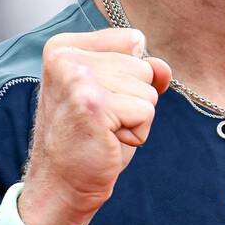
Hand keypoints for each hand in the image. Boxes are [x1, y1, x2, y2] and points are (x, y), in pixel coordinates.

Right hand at [19, 27, 171, 224]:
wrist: (61, 185)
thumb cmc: (88, 139)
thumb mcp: (114, 93)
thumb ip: (139, 70)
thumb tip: (163, 68)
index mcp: (64, 46)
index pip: (132, 40)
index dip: (130, 75)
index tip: (100, 100)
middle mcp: (65, 56)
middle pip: (142, 65)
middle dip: (133, 98)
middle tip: (101, 121)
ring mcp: (77, 77)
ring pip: (147, 89)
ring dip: (135, 117)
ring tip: (103, 130)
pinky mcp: (92, 103)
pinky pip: (146, 111)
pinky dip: (137, 132)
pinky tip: (107, 141)